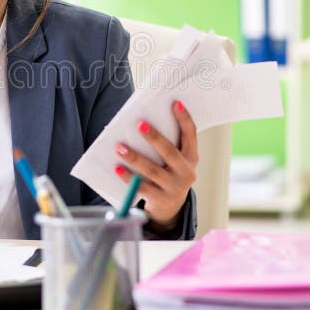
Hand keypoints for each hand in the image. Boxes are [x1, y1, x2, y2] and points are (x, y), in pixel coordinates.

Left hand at [114, 100, 197, 229]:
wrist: (170, 206)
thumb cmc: (168, 173)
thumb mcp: (175, 160)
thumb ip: (166, 144)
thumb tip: (142, 122)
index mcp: (191, 157)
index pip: (190, 135)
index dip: (184, 118)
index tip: (175, 103)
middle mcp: (186, 172)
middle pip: (170, 152)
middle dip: (155, 138)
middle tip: (139, 124)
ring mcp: (174, 187)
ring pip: (153, 171)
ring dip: (135, 158)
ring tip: (119, 147)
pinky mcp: (161, 199)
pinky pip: (142, 187)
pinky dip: (129, 177)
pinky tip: (118, 168)